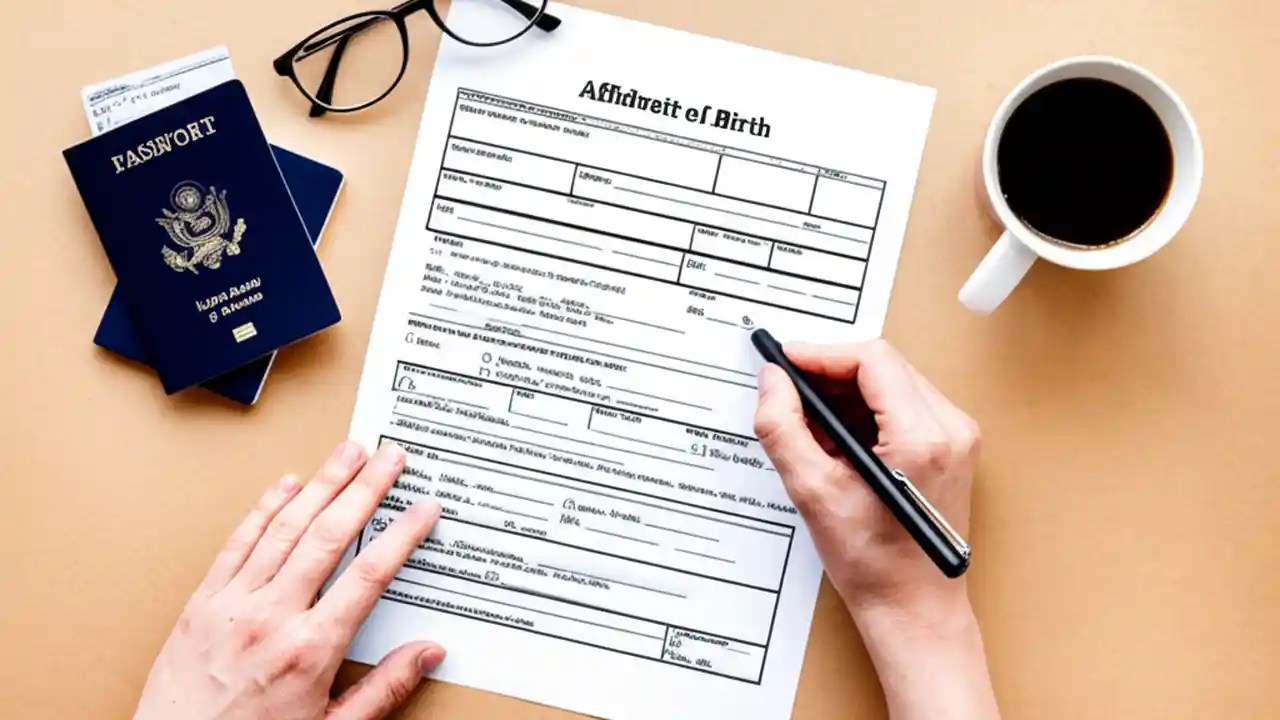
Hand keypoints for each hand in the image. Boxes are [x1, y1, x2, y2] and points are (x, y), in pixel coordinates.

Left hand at [134, 442, 443, 719]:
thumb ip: (384, 688)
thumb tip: (427, 654)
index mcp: (310, 650)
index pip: (369, 575)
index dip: (402, 535)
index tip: (423, 510)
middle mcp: (272, 618)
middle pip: (329, 536)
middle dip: (365, 489)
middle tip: (389, 457)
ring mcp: (233, 605)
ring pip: (285, 529)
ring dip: (321, 484)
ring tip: (347, 454)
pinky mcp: (201, 603)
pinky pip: (238, 544)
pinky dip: (264, 510)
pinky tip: (286, 485)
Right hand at [754, 340, 998, 718]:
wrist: (913, 607)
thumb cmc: (876, 565)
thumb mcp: (813, 493)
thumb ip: (784, 428)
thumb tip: (773, 383)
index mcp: (923, 439)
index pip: (872, 361)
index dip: (822, 355)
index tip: (788, 362)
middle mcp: (951, 430)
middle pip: (884, 367)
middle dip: (831, 374)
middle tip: (791, 394)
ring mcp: (957, 437)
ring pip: (892, 383)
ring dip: (847, 395)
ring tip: (813, 428)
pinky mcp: (952, 447)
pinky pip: (904, 405)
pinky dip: (866, 412)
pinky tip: (839, 442)